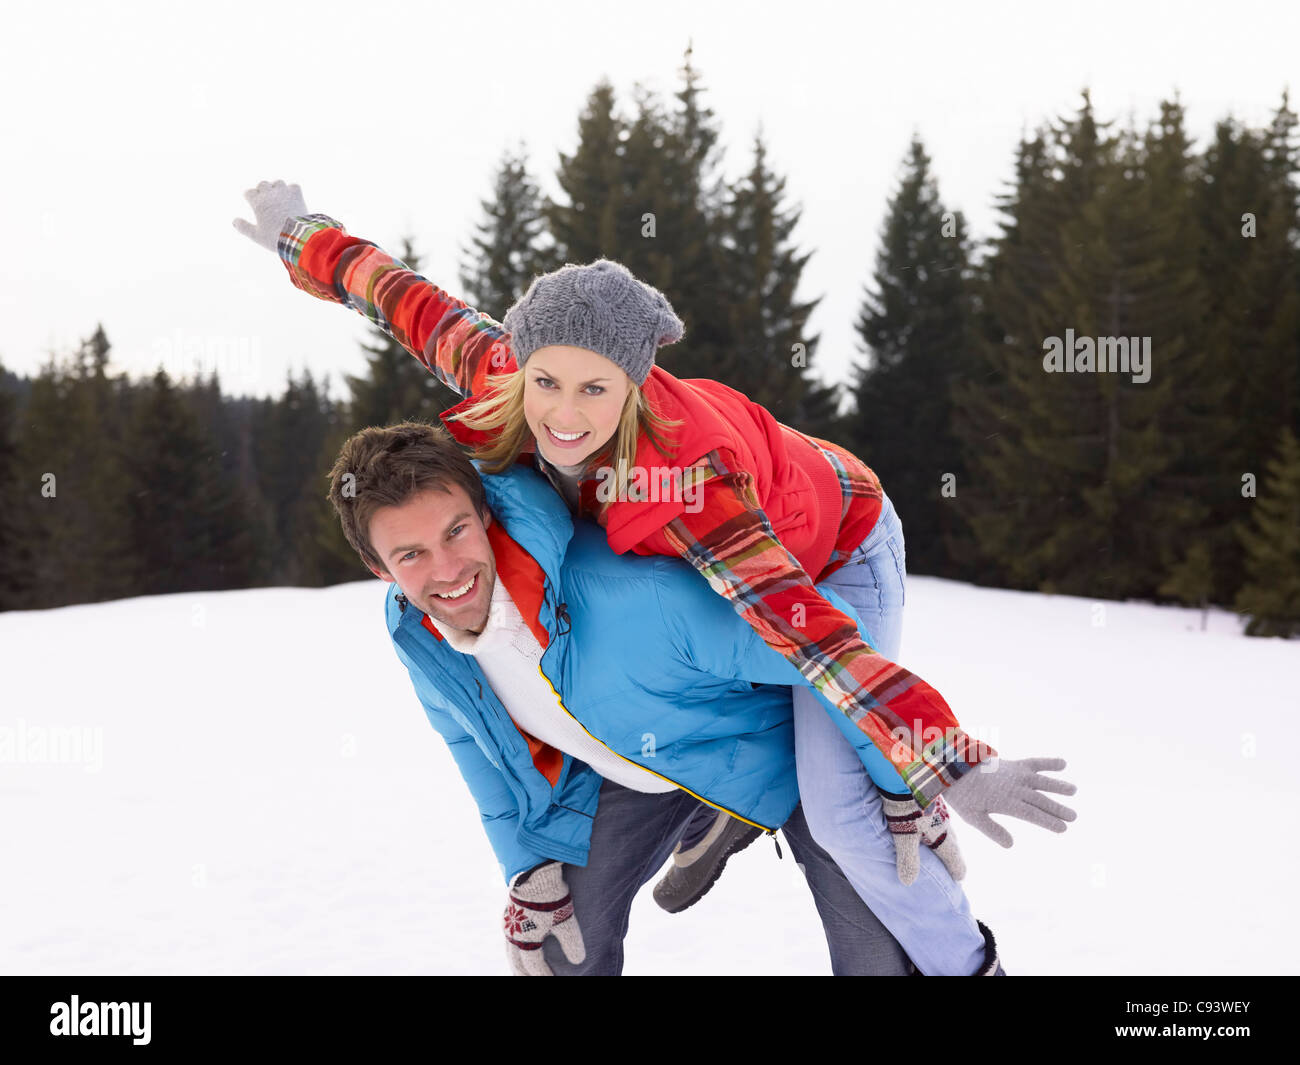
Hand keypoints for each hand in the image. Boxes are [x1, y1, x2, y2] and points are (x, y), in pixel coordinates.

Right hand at [232, 179, 308, 253]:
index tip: (253, 203)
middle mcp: (269, 194)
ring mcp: (283, 192)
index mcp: (257, 202)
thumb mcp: (256, 236)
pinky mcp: (296, 194)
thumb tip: (234, 221)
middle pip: (262, 184)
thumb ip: (244, 227)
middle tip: (267, 201)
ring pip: (278, 183)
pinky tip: (293, 200)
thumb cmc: (275, 238)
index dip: (250, 198)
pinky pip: (294, 186)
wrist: (297, 237)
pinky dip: (293, 191)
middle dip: (263, 191)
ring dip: (277, 189)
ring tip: (280, 199)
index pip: (248, 192)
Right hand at [503, 861, 584, 975]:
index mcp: (525, 939)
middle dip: (523, 975)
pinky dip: (515, 948)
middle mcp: (513, 934)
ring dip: (517, 963)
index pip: (533, 965)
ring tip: (523, 971)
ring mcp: (509, 923)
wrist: (535, 872)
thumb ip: (571, 943)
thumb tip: (579, 961)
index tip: (552, 980)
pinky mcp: (510, 912)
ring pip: (510, 951)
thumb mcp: (565, 921)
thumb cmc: (551, 898)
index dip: (543, 975)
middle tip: (532, 980)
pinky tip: (520, 945)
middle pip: (516, 962)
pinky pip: (510, 937)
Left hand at [880, 791, 965, 884]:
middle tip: (959, 867)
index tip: (960, 879)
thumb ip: (908, 859)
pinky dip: (941, 823)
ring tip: (950, 845)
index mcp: (940, 835)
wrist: (905, 775)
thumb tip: (908, 882)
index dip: (956, 869)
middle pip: (953, 844)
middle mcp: (944, 823)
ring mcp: (940, 810)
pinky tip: (936, 818)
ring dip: (950, 840)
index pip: (952, 857)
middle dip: (956, 856)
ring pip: (949, 828)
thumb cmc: (905, 808)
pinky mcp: (933, 797)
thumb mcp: (905, 836)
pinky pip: (941, 815)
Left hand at [942, 756, 1077, 847]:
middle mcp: (1015, 788)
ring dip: (1058, 786)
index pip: (1031, 814)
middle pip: (1040, 800)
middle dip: (1058, 809)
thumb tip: (1011, 845)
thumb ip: (992, 830)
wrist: (954, 767)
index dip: (1048, 821)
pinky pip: (1035, 763)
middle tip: (1074, 816)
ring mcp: (1016, 774)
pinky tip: (1063, 763)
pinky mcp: (1015, 764)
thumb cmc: (964, 795)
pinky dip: (1048, 762)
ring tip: (1073, 790)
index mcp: (1005, 802)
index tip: (1063, 828)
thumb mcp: (973, 817)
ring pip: (1041, 781)